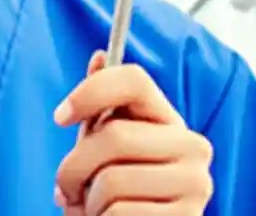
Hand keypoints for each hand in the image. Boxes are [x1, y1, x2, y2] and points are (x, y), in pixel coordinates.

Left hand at [53, 53, 213, 215]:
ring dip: (88, 201)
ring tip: (94, 208)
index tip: (60, 117)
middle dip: (73, 167)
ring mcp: (195, 184)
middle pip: (112, 135)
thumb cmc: (118, 190)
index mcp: (169, 119)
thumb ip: (102, 108)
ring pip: (111, 181)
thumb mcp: (105, 147)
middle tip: (66, 187)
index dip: (90, 92)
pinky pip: (119, 214)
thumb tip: (99, 56)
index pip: (133, 80)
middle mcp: (192, 145)